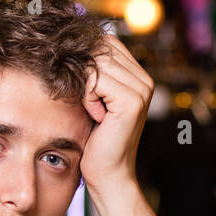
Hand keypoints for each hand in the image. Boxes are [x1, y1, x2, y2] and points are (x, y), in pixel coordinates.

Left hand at [79, 35, 153, 192]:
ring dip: (84, 88)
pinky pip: (95, 80)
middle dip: (84, 73)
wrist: (107, 173)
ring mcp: (142, 89)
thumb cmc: (95, 139)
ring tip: (94, 112)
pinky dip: (87, 98)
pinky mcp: (132, 100)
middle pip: (100, 49)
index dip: (86, 60)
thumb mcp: (93, 98)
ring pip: (95, 63)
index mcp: (138, 75)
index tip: (83, 89)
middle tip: (88, 104)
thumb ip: (92, 71)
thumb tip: (70, 42)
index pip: (106, 42)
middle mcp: (145, 79)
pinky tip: (97, 117)